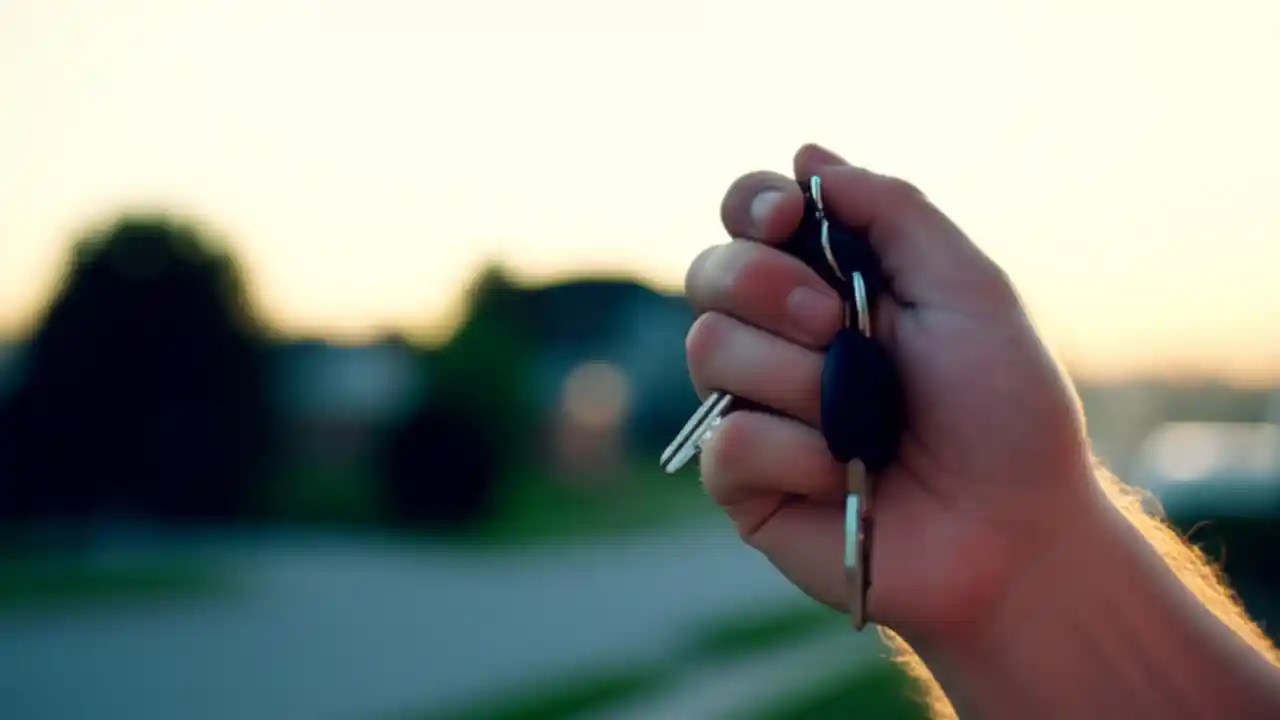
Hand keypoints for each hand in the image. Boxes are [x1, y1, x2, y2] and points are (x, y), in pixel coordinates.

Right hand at [685, 144, 1102, 645]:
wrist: (1014, 532)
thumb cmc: (1005, 412)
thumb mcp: (968, 289)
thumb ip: (892, 212)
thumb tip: (808, 153)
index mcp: (829, 285)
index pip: (750, 219)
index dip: (752, 203)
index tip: (789, 216)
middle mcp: (781, 341)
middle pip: (708, 272)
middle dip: (765, 285)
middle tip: (834, 323)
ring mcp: (756, 410)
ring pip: (708, 348)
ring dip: (796, 378)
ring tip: (860, 422)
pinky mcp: (744, 482)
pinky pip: (728, 443)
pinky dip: (795, 455)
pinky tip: (841, 477)